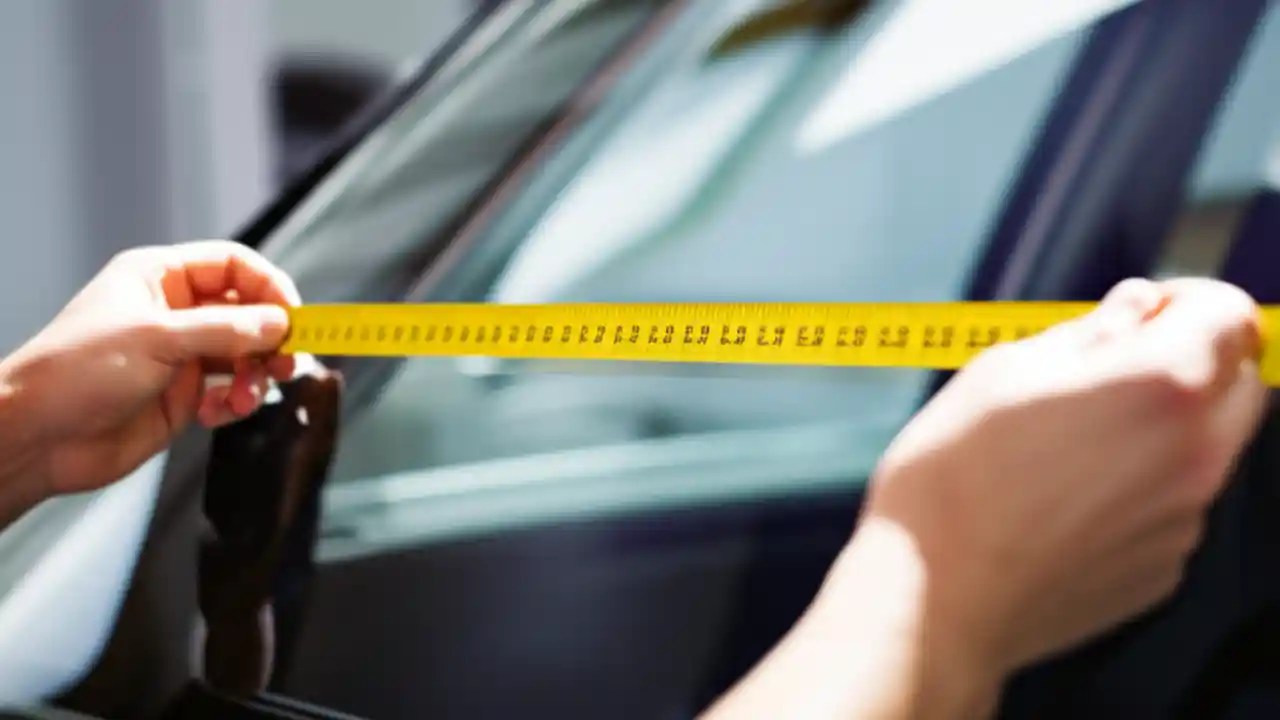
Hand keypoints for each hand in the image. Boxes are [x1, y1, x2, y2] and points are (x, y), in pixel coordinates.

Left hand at [0, 240, 300, 504]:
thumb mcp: (157, 339)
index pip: (234, 266)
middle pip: (248, 312)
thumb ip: (225, 329)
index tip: (294, 317)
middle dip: (270, 337)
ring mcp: (181, 355)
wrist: (37, 437)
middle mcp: (175, 313)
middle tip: (286, 361)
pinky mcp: (183, 396)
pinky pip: (231, 392)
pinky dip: (236, 402)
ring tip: (248, 395)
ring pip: (245, 355)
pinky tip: (218, 413)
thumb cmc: (76, 372)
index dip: (269, 287)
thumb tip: (280, 323)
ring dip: (256, 376)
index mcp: (161, 278)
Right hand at [854, 278, 1267, 711]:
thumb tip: (1134, 311)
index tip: (1148, 309)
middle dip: (1194, 361)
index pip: (1230, 314)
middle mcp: (1194, 455)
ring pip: (1204, 450)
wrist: (933, 599)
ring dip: (1162, 430)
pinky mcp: (1162, 570)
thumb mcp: (1002, 370)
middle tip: (1115, 368)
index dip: (1190, 299)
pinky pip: (1171, 509)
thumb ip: (1087, 332)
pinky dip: (1137, 491)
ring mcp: (1184, 521)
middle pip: (1240, 384)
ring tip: (1067, 446)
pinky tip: (1062, 500)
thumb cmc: (953, 480)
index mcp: (1161, 385)